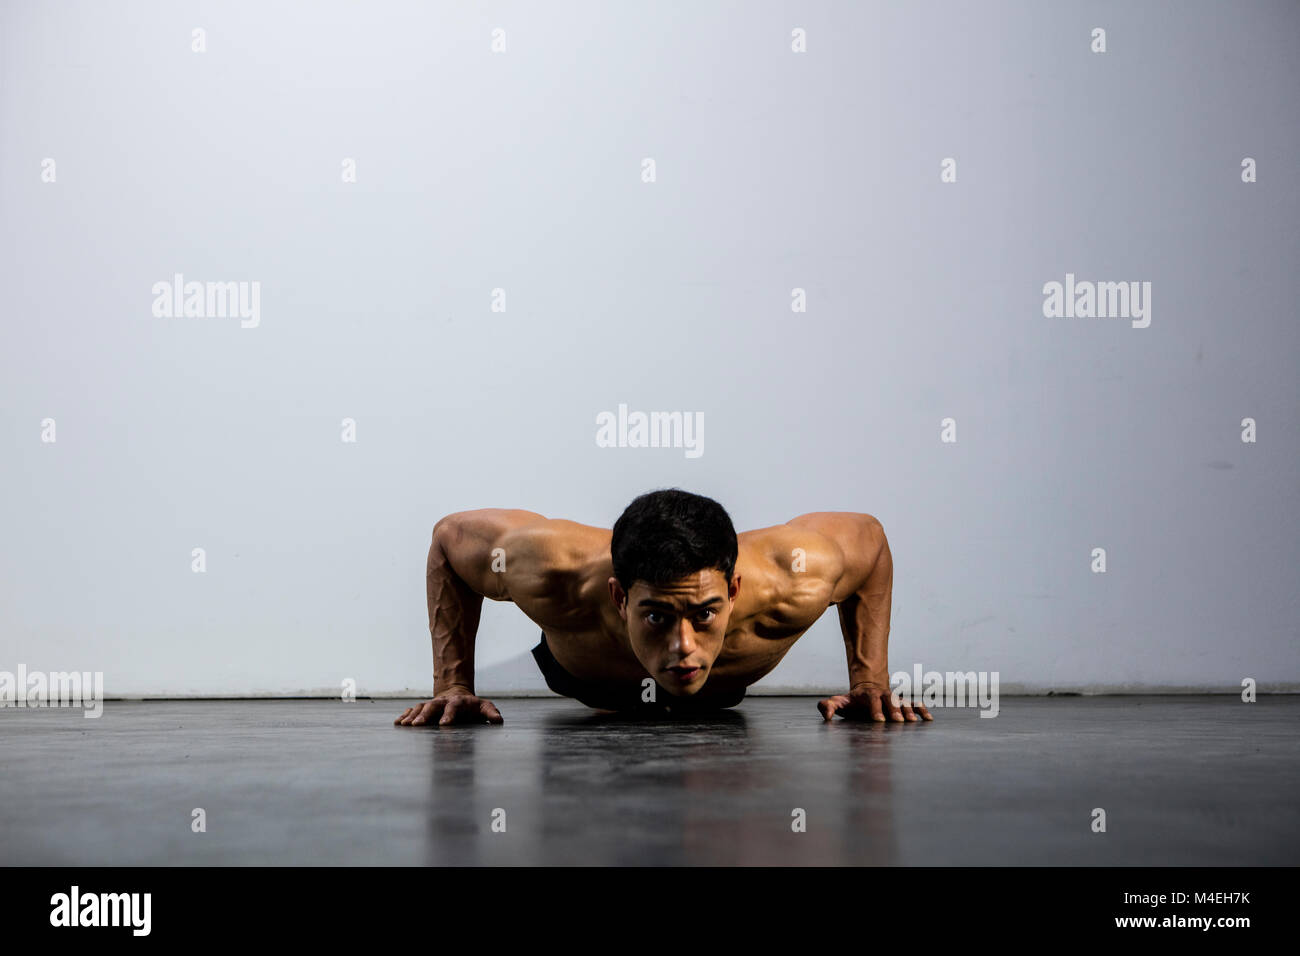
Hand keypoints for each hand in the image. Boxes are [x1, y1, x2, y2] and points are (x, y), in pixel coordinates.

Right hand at [395, 691, 502, 725]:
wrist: (457, 695)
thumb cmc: (472, 707)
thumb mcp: (484, 707)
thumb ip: (491, 713)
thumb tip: (498, 721)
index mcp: (458, 702)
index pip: (454, 707)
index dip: (449, 715)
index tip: (444, 725)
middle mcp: (442, 702)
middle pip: (432, 706)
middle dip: (425, 716)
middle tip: (417, 725)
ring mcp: (431, 705)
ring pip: (420, 708)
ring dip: (412, 716)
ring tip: (405, 725)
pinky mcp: (423, 709)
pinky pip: (412, 711)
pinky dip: (404, 716)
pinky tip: (398, 723)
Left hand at [818, 683, 932, 722]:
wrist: (867, 689)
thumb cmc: (852, 701)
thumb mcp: (838, 702)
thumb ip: (828, 706)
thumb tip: (826, 715)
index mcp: (867, 695)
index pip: (872, 701)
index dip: (875, 710)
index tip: (879, 721)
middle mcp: (883, 695)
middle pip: (890, 701)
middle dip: (894, 711)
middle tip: (898, 721)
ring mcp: (894, 699)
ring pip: (903, 703)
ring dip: (908, 711)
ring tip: (913, 721)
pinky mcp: (903, 703)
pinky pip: (914, 705)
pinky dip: (921, 710)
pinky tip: (928, 719)